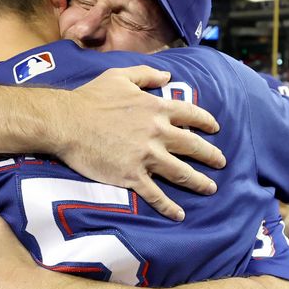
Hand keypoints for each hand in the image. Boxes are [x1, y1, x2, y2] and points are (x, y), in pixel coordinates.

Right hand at [55, 66, 225, 221]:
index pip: (191, 114)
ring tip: (211, 188)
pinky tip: (179, 214)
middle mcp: (157, 133)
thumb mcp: (120, 76)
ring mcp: (145, 156)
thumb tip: (167, 76)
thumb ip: (146, 74)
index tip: (215, 128)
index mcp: (155, 108)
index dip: (206, 122)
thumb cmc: (90, 98)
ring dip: (199, 182)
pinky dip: (169, 206)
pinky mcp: (131, 176)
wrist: (67, 122)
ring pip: (181, 172)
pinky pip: (156, 194)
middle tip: (222, 162)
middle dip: (211, 155)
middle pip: (193, 146)